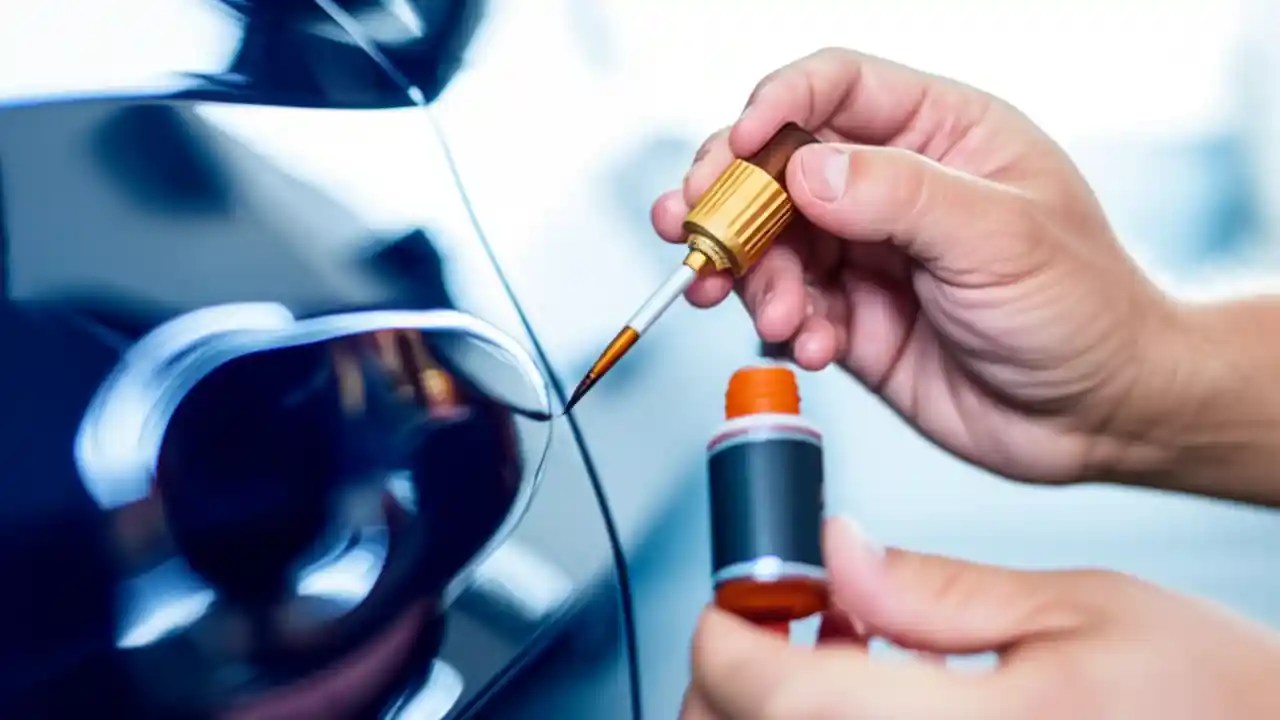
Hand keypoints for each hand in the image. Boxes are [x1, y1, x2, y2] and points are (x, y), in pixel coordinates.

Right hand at [653, 48, 1191, 485]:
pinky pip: (788, 308)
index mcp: (940, 133)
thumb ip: (898, 196)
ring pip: (771, 242)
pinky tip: (813, 346)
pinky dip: (784, 327)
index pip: (836, 87)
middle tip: (693, 228)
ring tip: (769, 312)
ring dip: (751, 276)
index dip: (777, 104)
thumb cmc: (1081, 308)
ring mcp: (868, 252)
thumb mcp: (999, 238)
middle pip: (779, 164)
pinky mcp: (852, 316)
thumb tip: (804, 171)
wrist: (1096, 415)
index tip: (740, 146)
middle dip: (730, 196)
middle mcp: (893, 186)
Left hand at [679, 518, 1279, 718]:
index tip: (738, 593)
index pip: (768, 692)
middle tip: (777, 616)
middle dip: (733, 677)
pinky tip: (872, 693)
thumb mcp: (1075, 610)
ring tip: (835, 647)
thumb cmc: (1213, 700)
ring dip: (774, 707)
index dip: (725, 632)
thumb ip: (931, 590)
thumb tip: (833, 551)